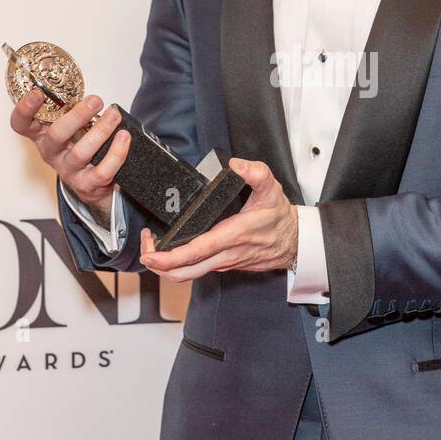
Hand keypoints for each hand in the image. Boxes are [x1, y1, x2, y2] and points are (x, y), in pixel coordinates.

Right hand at [9, 89, 130, 220]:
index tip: (37, 93)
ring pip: (81, 153)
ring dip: (101, 131)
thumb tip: (88, 91)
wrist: (93, 183)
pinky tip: (124, 137)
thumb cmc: (81, 145)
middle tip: (96, 100)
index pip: (21, 124)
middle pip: (56, 135)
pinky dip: (116, 152)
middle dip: (77, 116)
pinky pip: (103, 170)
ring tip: (115, 115)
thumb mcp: (70, 128)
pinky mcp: (88, 185)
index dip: (24, 109)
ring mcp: (69, 171)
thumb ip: (71, 110)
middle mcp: (51, 153)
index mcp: (42, 135)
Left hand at [139, 157, 298, 282]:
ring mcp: (224, 263)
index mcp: (232, 236)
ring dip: (167, 267)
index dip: (170, 257)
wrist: (295, 241)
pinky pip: (198, 270)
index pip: (195, 252)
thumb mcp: (271, 189)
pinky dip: (180, 265)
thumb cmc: (280, 217)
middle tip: (145, 250)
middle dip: (158, 266)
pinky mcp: (225, 265)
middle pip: (185, 272)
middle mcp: (226, 254)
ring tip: (153, 249)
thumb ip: (255, 173)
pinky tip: (172, 251)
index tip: (151, 253)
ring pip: (189, 274)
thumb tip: (235, 165)